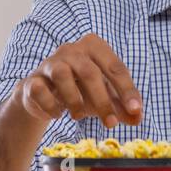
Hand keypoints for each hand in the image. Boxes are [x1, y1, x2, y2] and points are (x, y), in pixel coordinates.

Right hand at [16, 33, 142, 129]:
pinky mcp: (33, 80)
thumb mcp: (105, 97)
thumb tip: (137, 118)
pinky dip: (51, 107)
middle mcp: (71, 49)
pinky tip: (58, 114)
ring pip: (62, 76)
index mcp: (94, 47)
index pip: (115, 67)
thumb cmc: (80, 90)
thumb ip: (122, 108)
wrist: (43, 94)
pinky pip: (40, 90)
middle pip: (89, 72)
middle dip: (102, 101)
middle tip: (111, 123)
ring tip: (79, 116)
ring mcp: (50, 63)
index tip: (135, 110)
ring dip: (74, 101)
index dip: (127, 90)